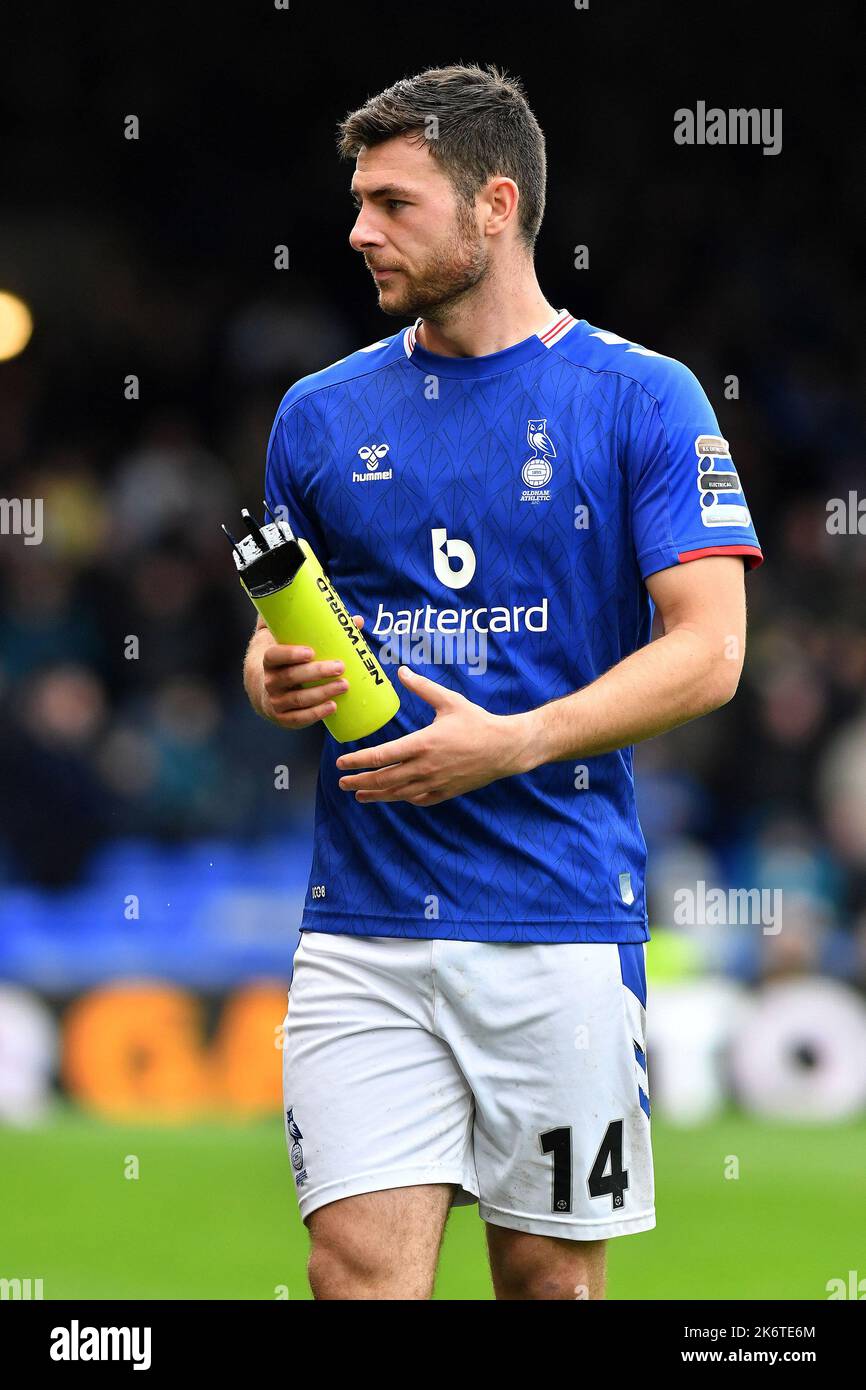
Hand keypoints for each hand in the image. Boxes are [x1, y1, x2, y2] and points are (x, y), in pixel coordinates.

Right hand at [255, 615, 363, 729]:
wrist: (267, 692)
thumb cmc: (289, 663)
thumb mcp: (295, 644)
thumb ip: (318, 630)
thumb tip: (357, 620)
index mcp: (270, 660)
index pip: (274, 655)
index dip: (290, 654)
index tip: (311, 652)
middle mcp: (269, 681)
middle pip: (291, 676)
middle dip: (317, 672)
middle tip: (340, 667)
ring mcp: (275, 701)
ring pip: (299, 698)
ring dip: (322, 692)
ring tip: (344, 685)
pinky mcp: (284, 718)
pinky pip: (300, 718)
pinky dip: (317, 713)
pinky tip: (333, 706)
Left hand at [335, 665, 534, 805]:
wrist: (505, 748)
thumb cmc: (477, 722)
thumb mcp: (449, 701)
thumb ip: (422, 687)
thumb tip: (401, 671)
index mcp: (423, 743)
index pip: (381, 756)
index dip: (358, 760)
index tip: (341, 762)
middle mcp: (426, 767)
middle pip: (384, 779)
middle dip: (360, 781)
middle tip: (342, 782)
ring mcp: (435, 782)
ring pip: (398, 793)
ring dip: (376, 794)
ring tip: (359, 794)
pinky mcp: (446, 792)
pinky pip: (418, 799)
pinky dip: (402, 798)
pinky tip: (393, 795)